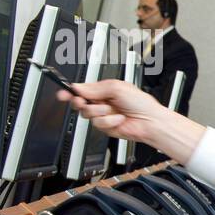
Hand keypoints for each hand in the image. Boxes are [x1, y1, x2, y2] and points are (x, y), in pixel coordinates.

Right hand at [58, 80, 206, 163]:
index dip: (70, 92)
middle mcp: (102, 103)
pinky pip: (98, 124)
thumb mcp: (117, 88)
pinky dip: (109, 121)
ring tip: (112, 110)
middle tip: (85, 102)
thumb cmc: (141, 103)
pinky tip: (119, 119)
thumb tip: (78, 87)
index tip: (63, 93)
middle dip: (82, 103)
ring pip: (87, 114)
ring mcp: (103, 115)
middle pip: (79, 103)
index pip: (82, 90)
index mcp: (103, 91)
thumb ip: (95, 88)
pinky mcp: (106, 127)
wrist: (151, 121)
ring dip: (100, 112)